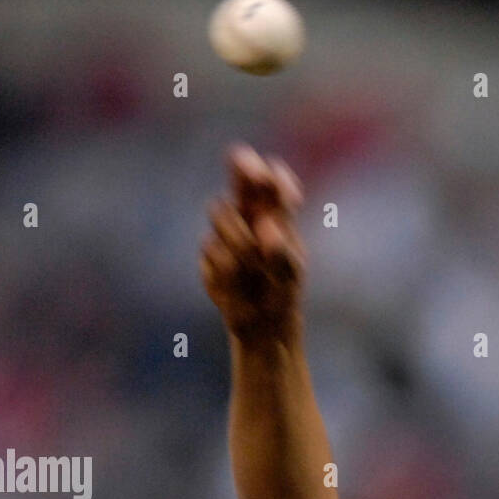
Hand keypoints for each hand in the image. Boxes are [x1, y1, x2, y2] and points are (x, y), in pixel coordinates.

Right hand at [200, 144, 305, 342]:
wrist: (262, 324)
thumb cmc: (282, 292)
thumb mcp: (290, 274)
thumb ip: (282, 251)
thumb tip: (266, 227)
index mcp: (274, 214)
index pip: (272, 182)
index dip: (269, 173)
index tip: (269, 178)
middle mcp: (249, 215)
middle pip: (240, 179)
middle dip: (244, 174)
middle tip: (256, 184)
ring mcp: (226, 231)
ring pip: (220, 210)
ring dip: (238, 237)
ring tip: (253, 266)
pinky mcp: (209, 253)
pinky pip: (212, 248)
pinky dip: (227, 266)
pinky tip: (237, 284)